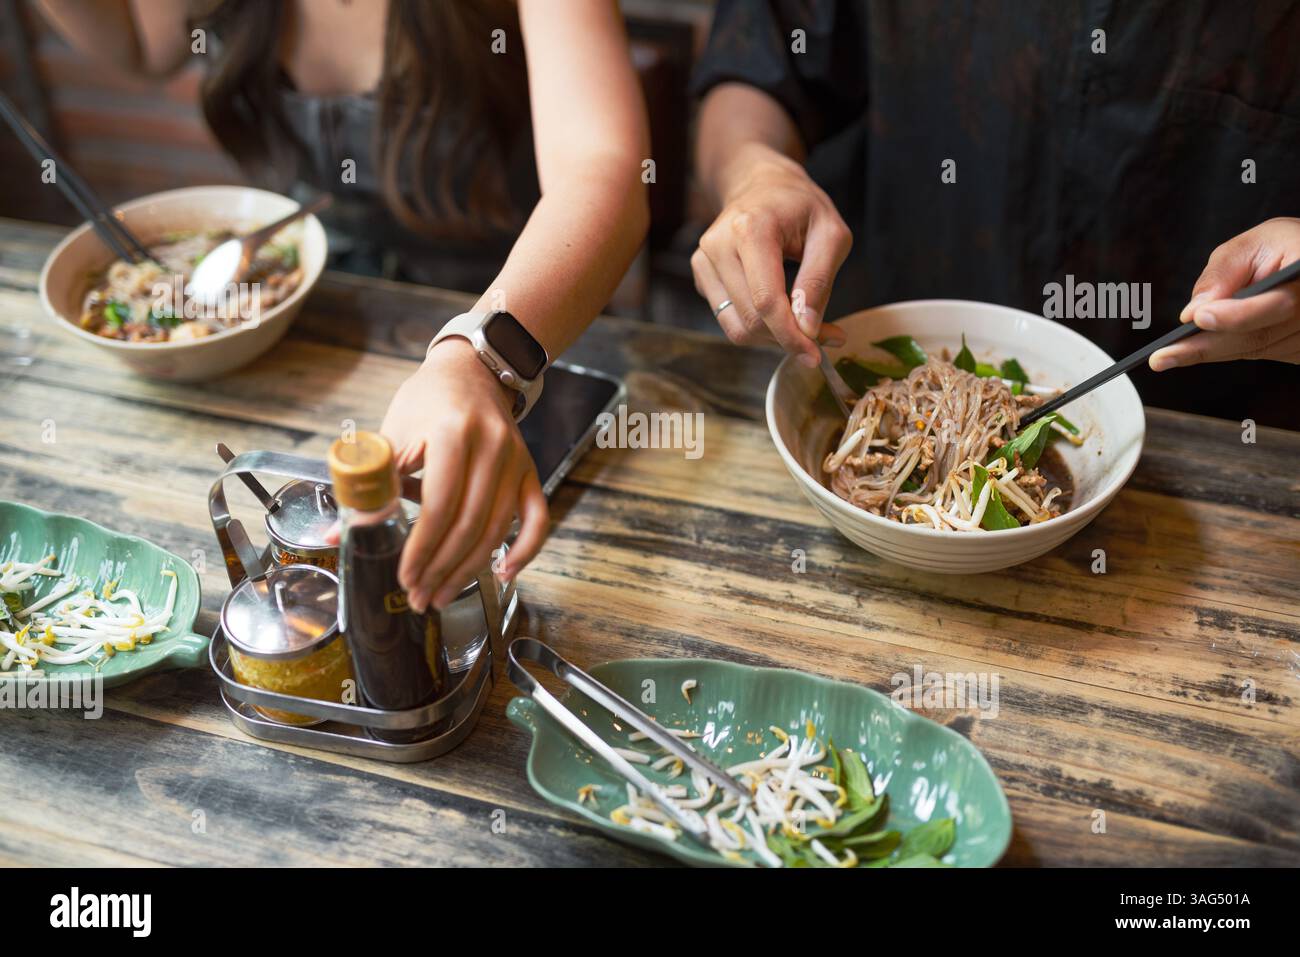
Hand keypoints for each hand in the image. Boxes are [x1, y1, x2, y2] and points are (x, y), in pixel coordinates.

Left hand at [381, 338, 548, 611]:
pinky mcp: (530, 472)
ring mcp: (517, 461)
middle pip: (469, 525)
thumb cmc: (426, 401)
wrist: (470, 372)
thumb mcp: (394, 435)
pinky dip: (524, 550)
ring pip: (498, 530)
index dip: (421, 548)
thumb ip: (373, 486)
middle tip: (419, 597)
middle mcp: (493, 448)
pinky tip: (503, 572)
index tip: (404, 576)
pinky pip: (536, 519)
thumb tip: (341, 534)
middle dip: (441, 568)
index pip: (439, 506)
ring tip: (442, 594)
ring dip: (469, 570)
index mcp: (454, 434)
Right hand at [691, 142, 850, 365]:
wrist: (762, 185)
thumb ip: (819, 281)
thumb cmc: (801, 206)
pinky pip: (728, 319)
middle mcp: (718, 245)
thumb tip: (807, 329)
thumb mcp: (831, 235)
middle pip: (750, 320)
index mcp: (751, 229)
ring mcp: (703, 261)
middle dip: (788, 339)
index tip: (815, 356)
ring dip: (773, 338)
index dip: (790, 336)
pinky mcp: (701, 275)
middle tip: (823, 337)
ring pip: (736, 327)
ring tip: (803, 325)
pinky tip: (780, 312)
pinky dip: (758, 328)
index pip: (765, 300)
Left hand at [1151, 217, 1299, 370]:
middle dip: (1207, 346)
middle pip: (1261, 335)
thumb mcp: (1250, 246)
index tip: (1198, 318)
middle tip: (1162, 357)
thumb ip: (1222, 275)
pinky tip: (1198, 349)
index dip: (1237, 314)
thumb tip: (1192, 312)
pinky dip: (1227, 349)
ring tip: (1167, 357)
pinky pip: (1260, 353)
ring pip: (1257, 349)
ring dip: (1212, 351)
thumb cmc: (1280, 246)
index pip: (1278, 303)